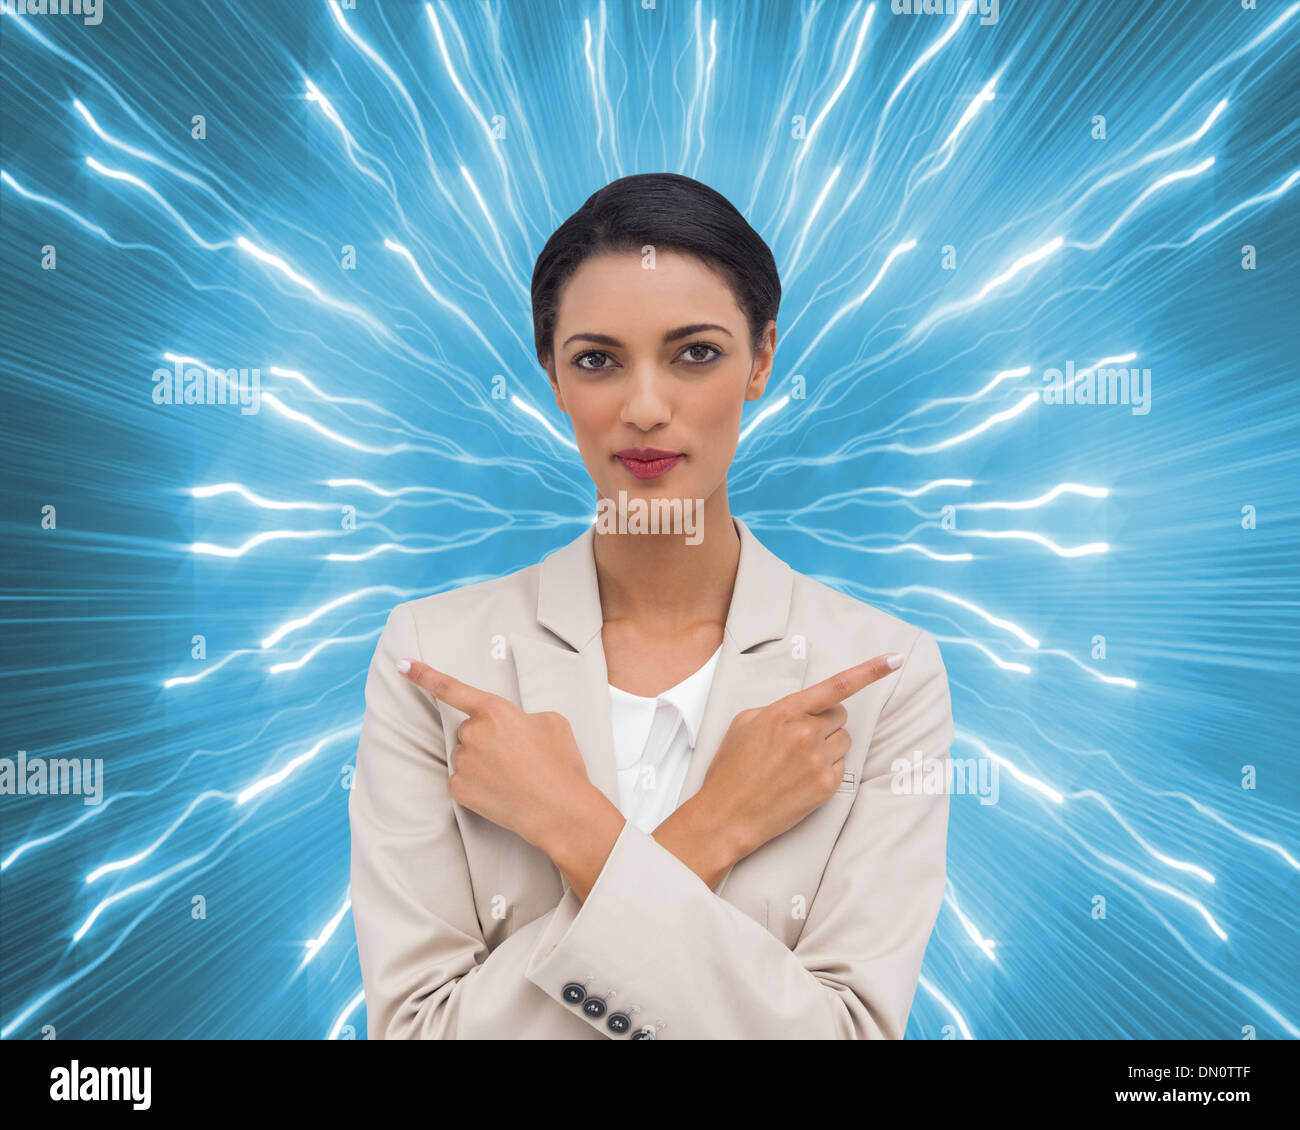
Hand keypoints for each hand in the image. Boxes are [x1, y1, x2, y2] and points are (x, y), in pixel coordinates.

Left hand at [397, 658, 597, 851]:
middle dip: (486, 738)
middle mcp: (472, 733)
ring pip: (466, 755)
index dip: (423, 674)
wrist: (560, 811)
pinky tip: (501, 791)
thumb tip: (514, 726)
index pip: (450, 687)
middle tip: (516, 756)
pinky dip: (478, 784)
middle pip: (468, 729)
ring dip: (482, 762)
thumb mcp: (552, 722)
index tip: (401, 665)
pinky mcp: (458, 789)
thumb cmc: (561, 764)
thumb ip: (523, 716)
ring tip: (514, 777)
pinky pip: (462, 779)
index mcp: (494, 710)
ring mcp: (463, 762)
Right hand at [697, 652, 903, 857]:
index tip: (895, 659)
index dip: (871, 670)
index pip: (837, 685)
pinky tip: (800, 778)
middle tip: (800, 738)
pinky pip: (841, 766)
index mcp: (786, 712)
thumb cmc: (730, 768)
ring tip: (797, 761)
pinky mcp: (827, 786)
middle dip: (826, 722)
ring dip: (828, 746)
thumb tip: (804, 709)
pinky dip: (826, 769)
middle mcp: (806, 734)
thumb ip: (779, 709)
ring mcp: (819, 761)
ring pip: (844, 741)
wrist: (727, 815)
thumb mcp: (745, 723)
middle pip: (841, 714)